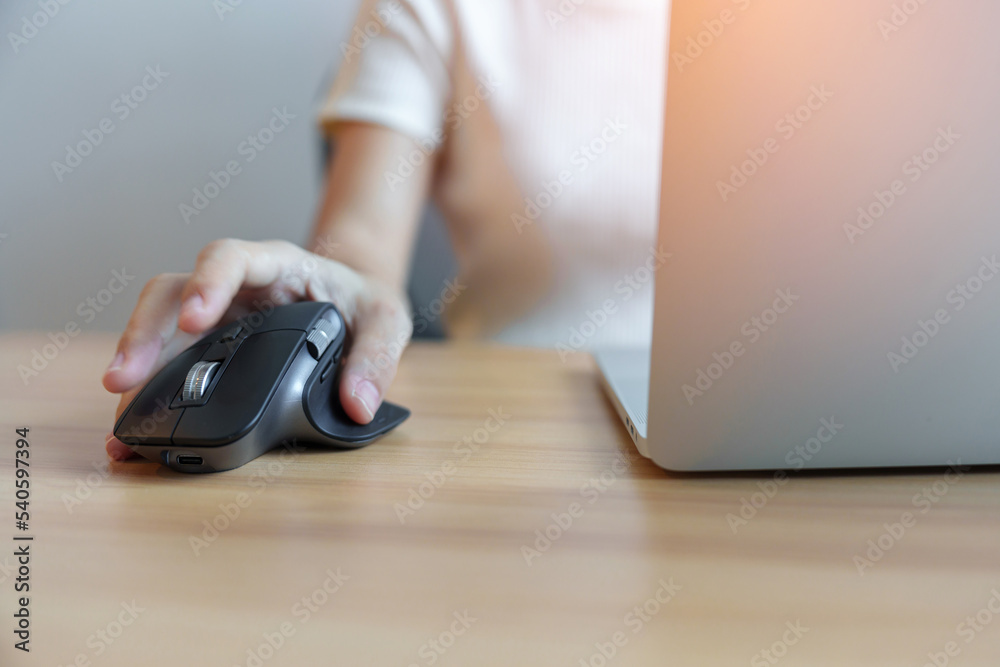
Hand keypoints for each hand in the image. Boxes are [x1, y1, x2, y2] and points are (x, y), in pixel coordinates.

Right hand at [101, 239, 411, 460]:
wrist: (354, 301)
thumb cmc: (365, 302)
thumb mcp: (388, 320)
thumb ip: (377, 357)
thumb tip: (357, 406)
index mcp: (278, 265)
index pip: (232, 258)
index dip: (208, 283)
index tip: (195, 320)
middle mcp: (237, 287)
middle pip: (173, 291)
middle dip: (145, 331)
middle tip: (125, 377)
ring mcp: (217, 316)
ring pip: (159, 326)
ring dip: (136, 364)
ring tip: (121, 413)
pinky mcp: (209, 346)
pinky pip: (168, 360)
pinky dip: (149, 391)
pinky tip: (134, 428)